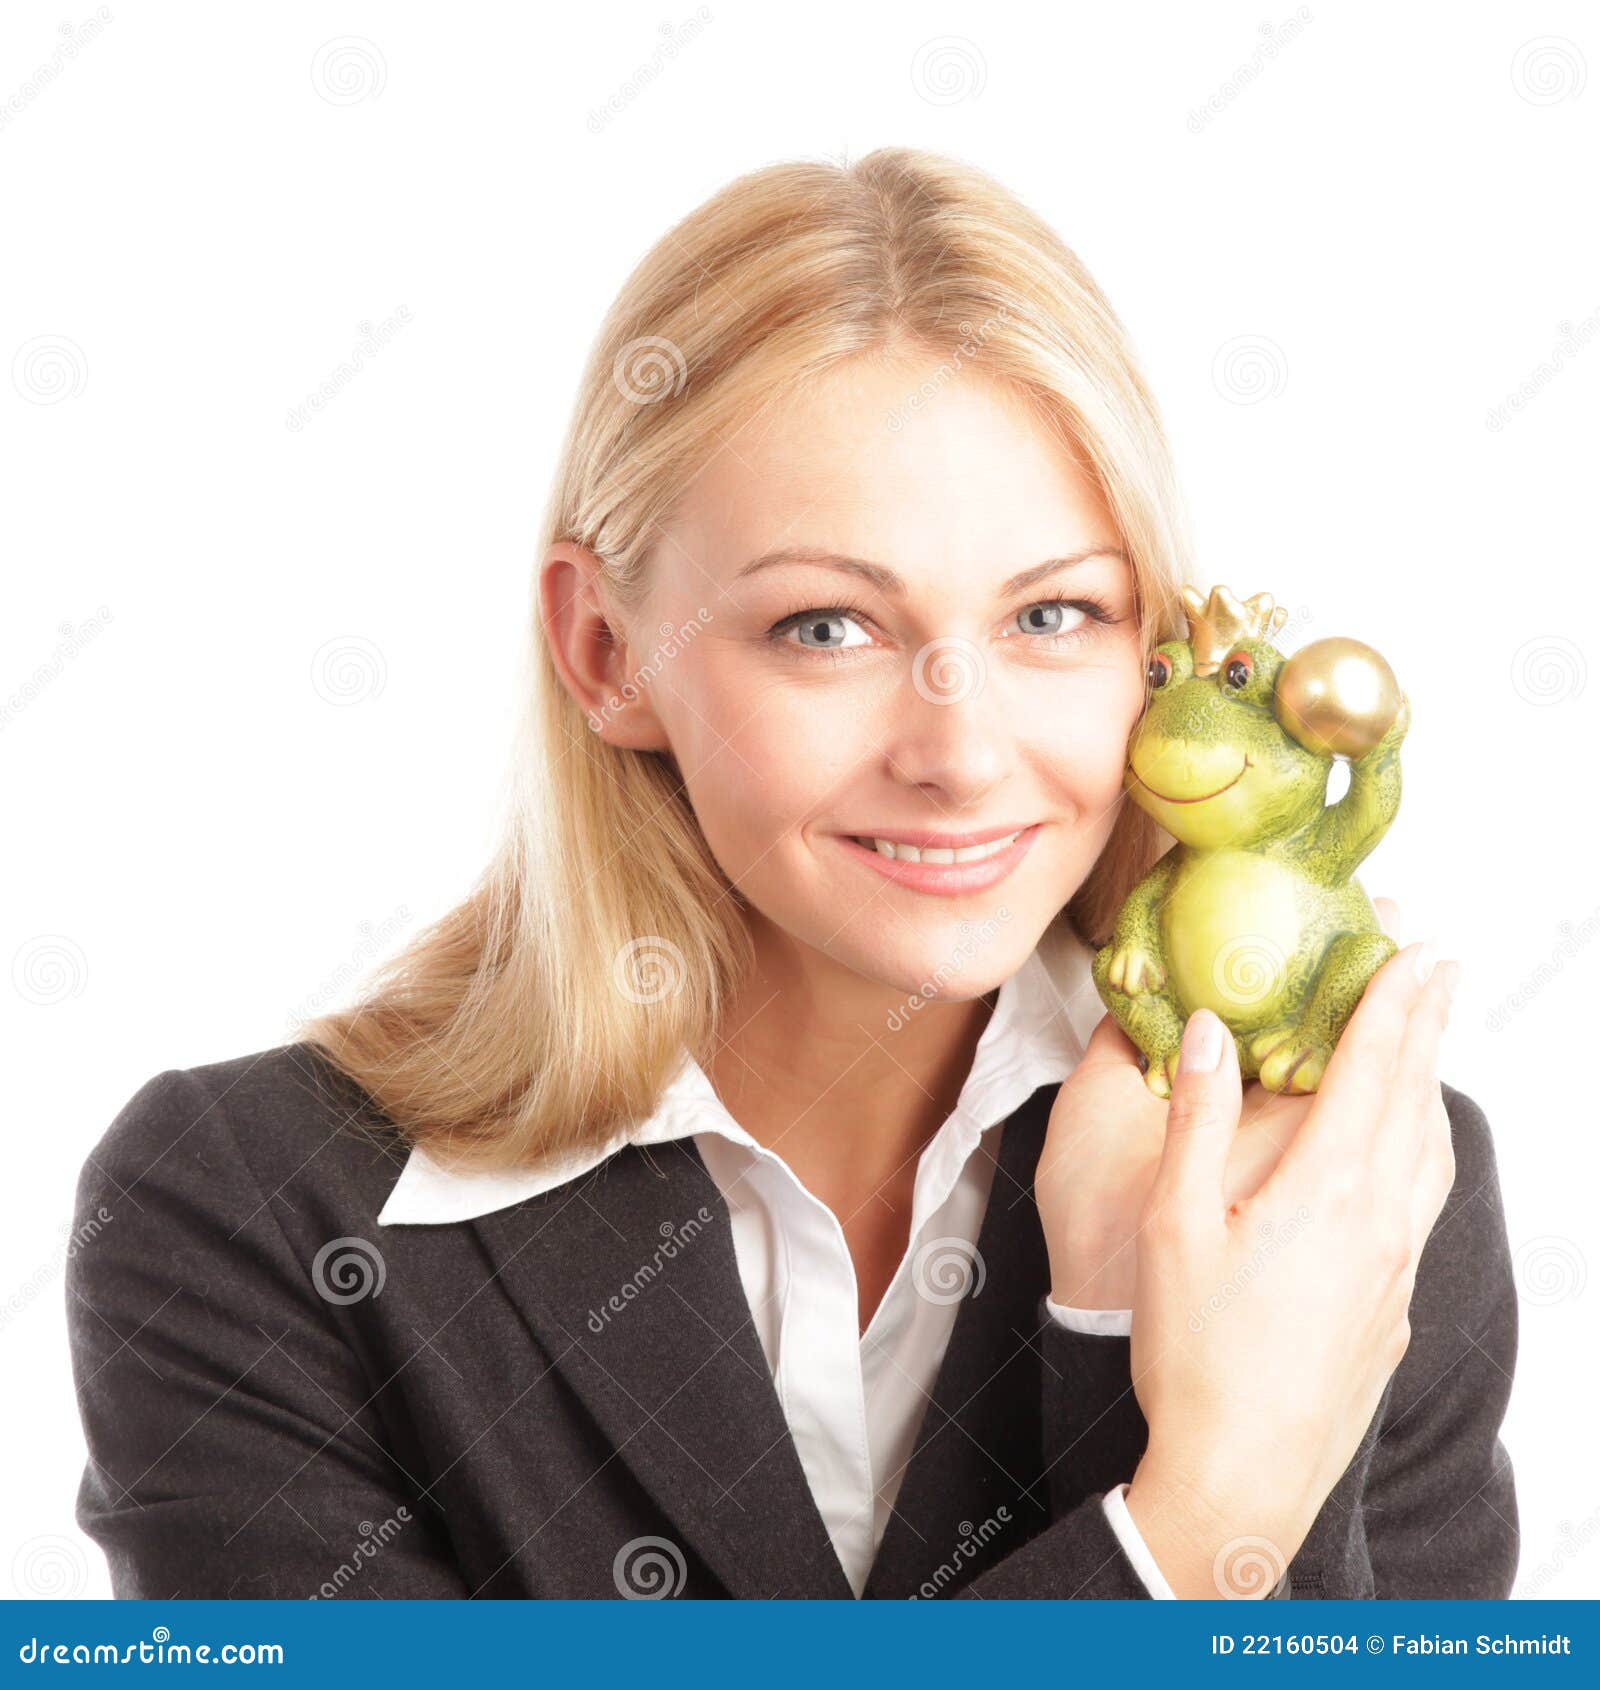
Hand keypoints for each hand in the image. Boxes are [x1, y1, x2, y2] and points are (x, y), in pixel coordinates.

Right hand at [1039, 898, 1405, 1312]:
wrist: (1243, 1476)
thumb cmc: (1196, 1353)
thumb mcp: (1173, 1224)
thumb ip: (1199, 1120)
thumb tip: (1205, 1032)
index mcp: (1328, 1189)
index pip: (1371, 1069)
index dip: (1390, 1001)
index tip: (1410, 947)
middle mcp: (1380, 1220)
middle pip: (1415, 1098)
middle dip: (1425, 1023)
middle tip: (1436, 964)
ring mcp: (1395, 1268)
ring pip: (1430, 1152)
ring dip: (1431, 1084)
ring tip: (1428, 1043)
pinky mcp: (1393, 1306)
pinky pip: (1424, 1201)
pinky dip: (1423, 1147)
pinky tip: (1406, 1154)